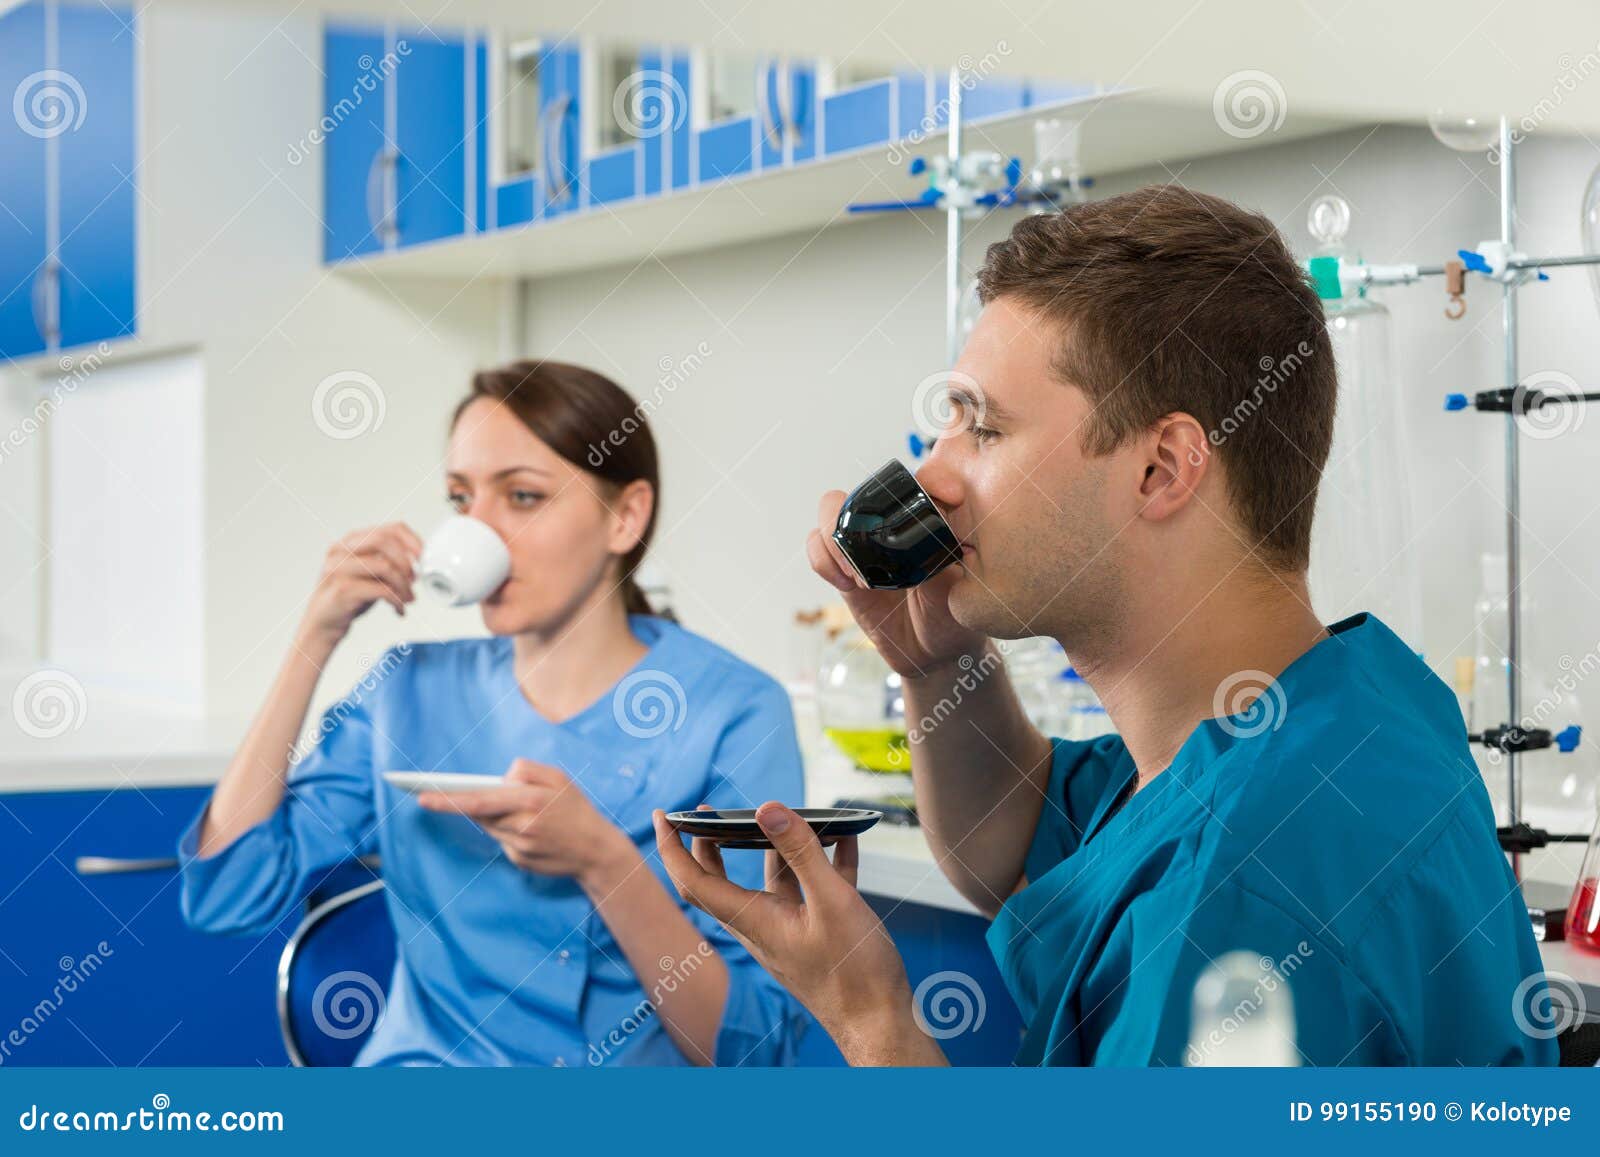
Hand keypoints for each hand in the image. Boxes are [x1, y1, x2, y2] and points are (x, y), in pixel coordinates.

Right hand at [299, 522, 422, 648]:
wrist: (322, 623)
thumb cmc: (349, 597)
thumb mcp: (370, 572)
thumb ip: (387, 560)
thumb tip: (419, 560)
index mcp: (351, 541)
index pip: (390, 529)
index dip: (412, 541)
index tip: (423, 558)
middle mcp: (341, 550)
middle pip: (384, 541)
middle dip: (406, 561)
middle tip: (414, 580)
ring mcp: (339, 569)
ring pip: (384, 566)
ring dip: (404, 585)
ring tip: (408, 598)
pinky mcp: (342, 590)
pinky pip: (380, 590)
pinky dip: (396, 600)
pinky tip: (399, 609)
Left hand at [418, 759, 634, 882]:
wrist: (597, 851)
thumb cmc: (577, 810)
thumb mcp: (559, 778)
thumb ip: (528, 770)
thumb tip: (500, 777)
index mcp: (531, 800)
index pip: (481, 799)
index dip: (450, 799)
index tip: (424, 796)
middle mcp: (522, 825)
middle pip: (480, 814)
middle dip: (456, 805)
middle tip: (427, 799)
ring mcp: (519, 847)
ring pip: (491, 826)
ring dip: (493, 817)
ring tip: (520, 811)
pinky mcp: (519, 861)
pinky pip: (503, 841)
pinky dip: (508, 832)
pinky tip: (531, 831)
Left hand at [652, 801, 945, 1065]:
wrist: (879, 1025)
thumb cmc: (854, 973)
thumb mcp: (831, 902)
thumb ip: (801, 853)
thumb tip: (768, 809)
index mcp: (754, 920)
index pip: (694, 880)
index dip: (672, 846)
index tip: (663, 814)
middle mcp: (762, 926)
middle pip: (722, 879)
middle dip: (711, 841)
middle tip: (710, 809)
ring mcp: (789, 930)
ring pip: (771, 880)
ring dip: (778, 846)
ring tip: (793, 814)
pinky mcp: (815, 934)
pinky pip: (810, 890)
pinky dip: (822, 862)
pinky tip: (844, 839)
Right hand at [805, 490, 985, 678]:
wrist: (934, 654)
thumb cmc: (955, 618)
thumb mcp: (959, 590)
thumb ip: (942, 562)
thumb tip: (931, 537)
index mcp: (927, 519)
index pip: (921, 482)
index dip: (931, 479)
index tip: (949, 496)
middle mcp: (892, 525)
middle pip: (863, 489)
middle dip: (858, 510)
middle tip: (871, 547)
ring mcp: (864, 545)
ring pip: (831, 510)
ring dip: (835, 536)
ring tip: (856, 576)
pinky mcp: (842, 569)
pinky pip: (817, 549)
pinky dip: (823, 560)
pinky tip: (845, 585)